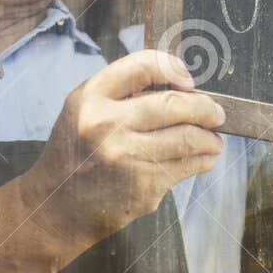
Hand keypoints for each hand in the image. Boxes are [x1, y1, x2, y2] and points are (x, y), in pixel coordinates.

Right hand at [20, 49, 224, 250]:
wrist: (54, 208)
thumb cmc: (75, 153)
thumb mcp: (83, 109)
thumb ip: (122, 92)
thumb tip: (182, 85)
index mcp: (91, 98)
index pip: (144, 65)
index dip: (174, 69)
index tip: (188, 80)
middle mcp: (107, 125)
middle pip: (176, 105)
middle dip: (206, 108)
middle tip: (218, 114)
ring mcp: (127, 158)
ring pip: (190, 139)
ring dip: (211, 139)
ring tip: (214, 140)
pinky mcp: (143, 187)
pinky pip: (187, 167)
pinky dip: (202, 161)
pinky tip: (203, 159)